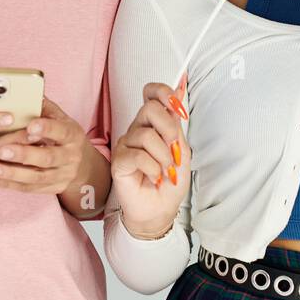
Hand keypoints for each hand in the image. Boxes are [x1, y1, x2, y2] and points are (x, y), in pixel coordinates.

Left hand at [0, 96, 90, 195]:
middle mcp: (71, 157)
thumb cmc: (61, 134)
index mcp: (73, 135)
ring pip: (37, 177)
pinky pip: (29, 189)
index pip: (61, 131)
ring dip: (12, 174)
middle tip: (1, 150)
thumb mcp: (59, 118)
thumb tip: (26, 92)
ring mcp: (63, 175)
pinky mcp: (53, 189)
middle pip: (48, 158)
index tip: (29, 125)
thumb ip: (43, 108)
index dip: (46, 129)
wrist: (80, 163)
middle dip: (23, 155)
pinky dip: (9, 185)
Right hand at [110, 77, 190, 239]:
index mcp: (153, 124)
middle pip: (149, 108)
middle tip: (174, 149)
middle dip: (168, 128)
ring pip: (145, 135)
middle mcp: (137, 130)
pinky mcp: (118, 161)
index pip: (151, 93)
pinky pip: (137, 155)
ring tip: (165, 171)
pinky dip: (152, 168)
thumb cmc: (170, 181)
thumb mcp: (181, 150)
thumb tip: (178, 90)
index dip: (164, 93)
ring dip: (163, 156)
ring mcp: (126, 145)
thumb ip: (176, 125)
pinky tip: (153, 176)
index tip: (178, 109)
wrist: (161, 209)